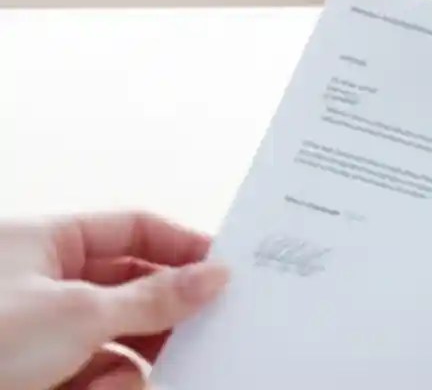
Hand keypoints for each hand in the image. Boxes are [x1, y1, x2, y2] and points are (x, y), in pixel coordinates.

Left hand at [0, 211, 229, 389]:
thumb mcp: (80, 315)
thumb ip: (153, 298)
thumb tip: (214, 277)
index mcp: (46, 241)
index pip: (134, 229)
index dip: (181, 247)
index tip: (223, 272)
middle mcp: (43, 280)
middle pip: (132, 288)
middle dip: (162, 315)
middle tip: (203, 328)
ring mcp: (39, 331)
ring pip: (118, 337)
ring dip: (131, 361)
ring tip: (133, 377)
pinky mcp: (37, 373)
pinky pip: (95, 371)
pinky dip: (107, 385)